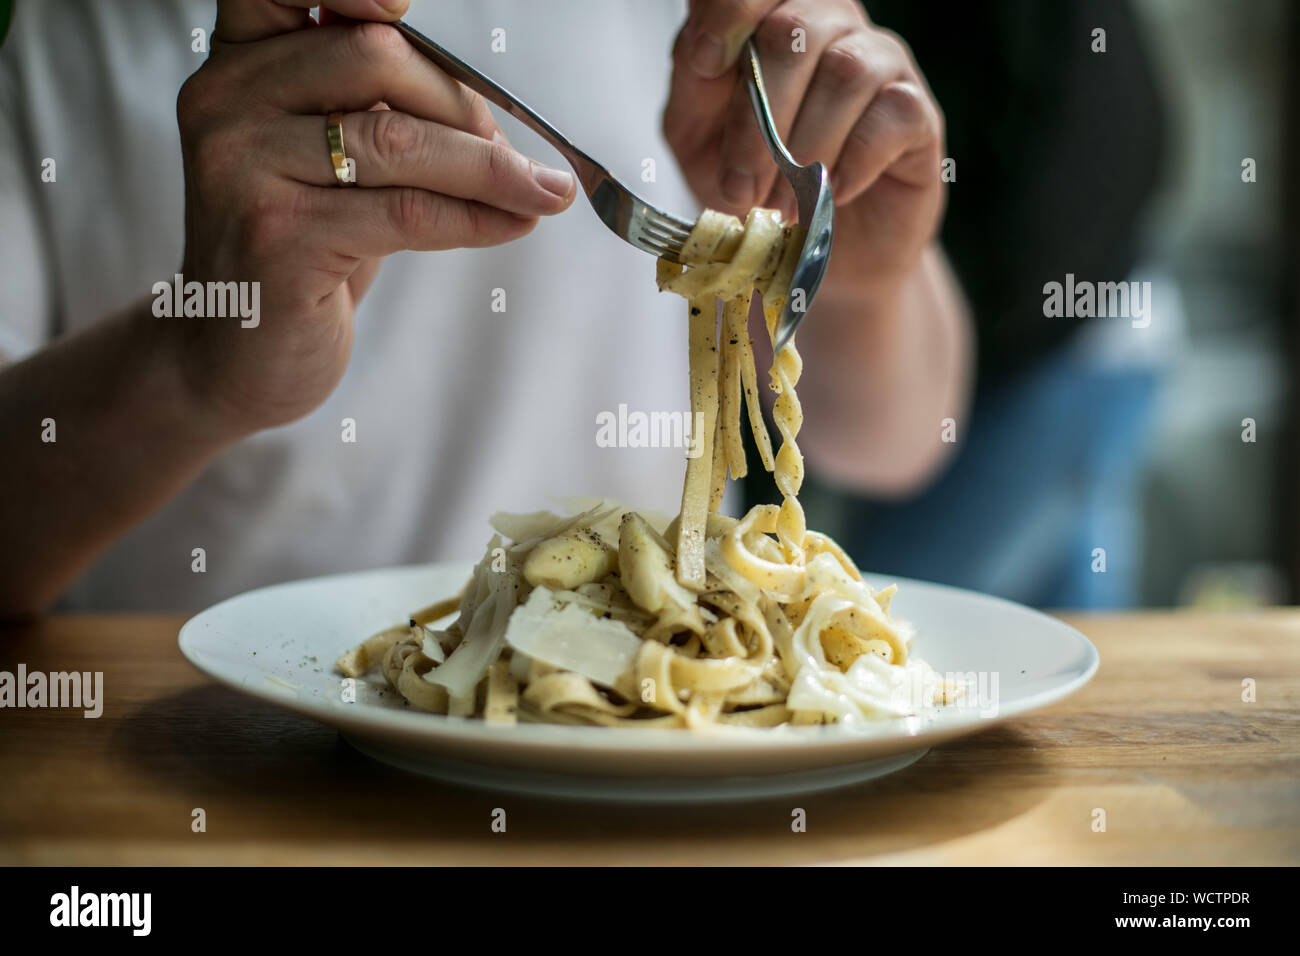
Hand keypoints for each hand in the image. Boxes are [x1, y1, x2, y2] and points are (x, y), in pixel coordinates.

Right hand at [173, 0, 576, 433]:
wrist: (234, 356)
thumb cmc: (295, 250)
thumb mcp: (325, 163)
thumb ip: (374, 109)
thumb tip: (489, 105)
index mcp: (238, 65)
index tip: (411, 11)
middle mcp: (227, 103)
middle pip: (374, 60)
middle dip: (464, 105)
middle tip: (513, 154)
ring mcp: (243, 170)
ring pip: (399, 140)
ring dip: (491, 169)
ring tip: (543, 193)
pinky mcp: (277, 238)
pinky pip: (407, 213)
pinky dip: (476, 218)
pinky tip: (512, 225)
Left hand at [663, 0, 944, 295]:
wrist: (816, 252)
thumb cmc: (754, 184)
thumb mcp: (699, 139)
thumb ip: (695, 86)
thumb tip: (704, 52)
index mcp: (771, 20)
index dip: (730, 9)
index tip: (706, 62)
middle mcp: (830, 25)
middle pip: (794, 30)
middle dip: (757, 119)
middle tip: (741, 187)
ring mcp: (880, 63)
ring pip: (845, 72)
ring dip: (804, 150)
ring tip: (784, 206)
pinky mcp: (919, 112)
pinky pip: (893, 114)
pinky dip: (853, 162)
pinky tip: (832, 193)